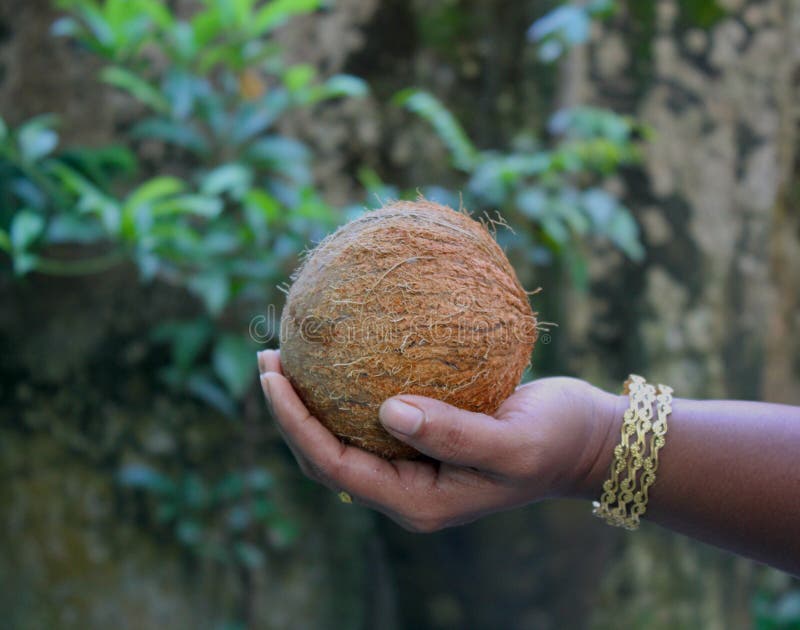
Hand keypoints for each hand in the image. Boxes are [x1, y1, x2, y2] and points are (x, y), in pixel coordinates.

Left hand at [258, 349, 620, 532]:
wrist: (586, 440)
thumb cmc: (556, 441)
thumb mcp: (513, 442)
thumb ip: (454, 433)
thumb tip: (388, 410)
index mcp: (416, 501)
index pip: (334, 464)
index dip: (294, 423)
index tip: (271, 374)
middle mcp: (407, 488)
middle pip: (326, 455)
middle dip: (289, 412)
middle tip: (268, 357)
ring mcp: (415, 465)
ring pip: (344, 437)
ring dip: (311, 400)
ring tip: (288, 355)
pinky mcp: (427, 438)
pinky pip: (374, 416)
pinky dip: (349, 387)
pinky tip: (347, 350)